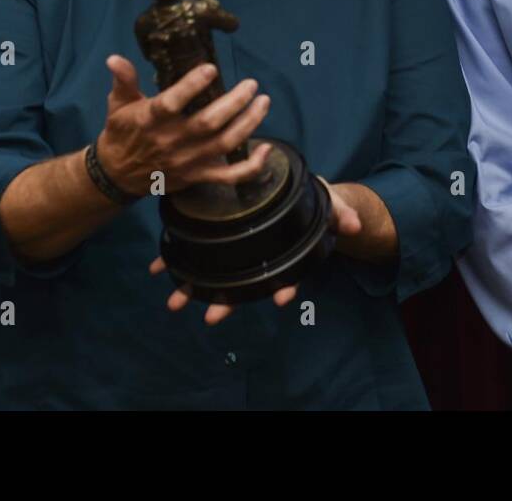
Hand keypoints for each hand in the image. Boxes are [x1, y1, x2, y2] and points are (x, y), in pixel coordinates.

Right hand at [96, 54, 272, 197]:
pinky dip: (253, 166)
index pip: (171, 103)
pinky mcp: (199, 176)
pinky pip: (231, 176)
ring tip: (263, 102)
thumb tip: (114, 58)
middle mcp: (171, 141)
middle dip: (234, 102)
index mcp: (150, 120)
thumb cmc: (122, 132)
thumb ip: (123, 80)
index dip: (191, 86)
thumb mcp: (118, 104)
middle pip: (208, 123)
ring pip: (225, 144)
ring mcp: (188, 161)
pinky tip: (268, 148)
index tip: (211, 68)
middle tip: (251, 84)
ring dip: (249, 123)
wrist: (118, 175)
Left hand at [149, 174, 361, 324]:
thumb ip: (341, 214)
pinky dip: (176, 258)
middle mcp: (262, 258)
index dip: (285, 286)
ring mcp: (241, 251)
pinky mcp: (221, 235)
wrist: (300, 196)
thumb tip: (354, 224)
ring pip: (217, 274)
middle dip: (227, 302)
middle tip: (211, 316)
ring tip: (175, 301)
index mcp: (287, 252)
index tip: (281, 299)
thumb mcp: (330, 204)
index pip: (288, 274)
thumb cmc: (315, 203)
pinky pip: (197, 249)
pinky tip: (157, 265)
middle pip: (245, 284)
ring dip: (195, 287)